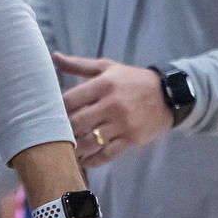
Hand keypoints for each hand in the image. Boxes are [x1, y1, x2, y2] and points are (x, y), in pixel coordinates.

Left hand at [55, 52, 174, 167]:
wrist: (168, 95)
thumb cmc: (131, 80)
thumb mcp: (107, 67)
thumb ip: (79, 65)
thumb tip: (54, 57)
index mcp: (103, 84)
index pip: (70, 100)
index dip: (56, 109)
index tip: (49, 114)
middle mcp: (112, 105)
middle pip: (76, 123)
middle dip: (62, 130)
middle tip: (53, 136)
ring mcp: (122, 124)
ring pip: (89, 141)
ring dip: (75, 148)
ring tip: (66, 150)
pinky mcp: (131, 139)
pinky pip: (107, 154)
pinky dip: (92, 160)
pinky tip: (84, 160)